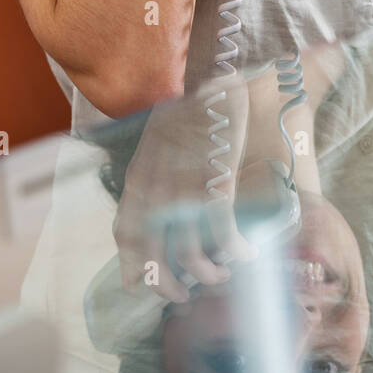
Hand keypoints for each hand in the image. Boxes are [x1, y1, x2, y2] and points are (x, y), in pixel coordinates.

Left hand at [112, 80, 256, 303]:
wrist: (213, 78)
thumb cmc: (188, 109)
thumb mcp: (155, 143)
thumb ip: (152, 178)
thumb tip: (156, 210)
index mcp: (138, 180)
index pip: (125, 236)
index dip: (132, 267)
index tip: (139, 284)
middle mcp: (156, 192)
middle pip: (156, 259)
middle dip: (170, 287)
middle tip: (185, 294)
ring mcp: (186, 192)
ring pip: (193, 257)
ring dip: (210, 275)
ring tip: (222, 273)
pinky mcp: (217, 187)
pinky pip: (225, 236)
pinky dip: (237, 253)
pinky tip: (246, 253)